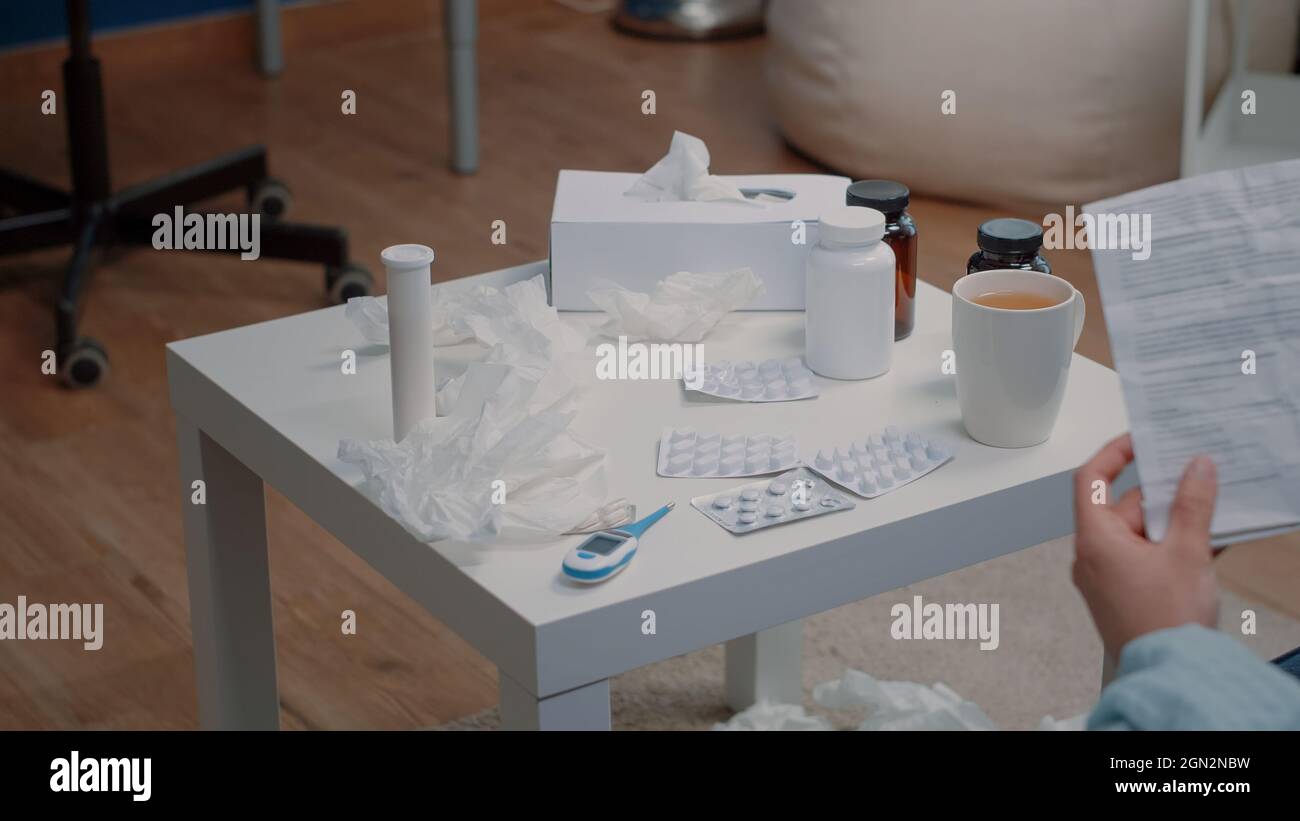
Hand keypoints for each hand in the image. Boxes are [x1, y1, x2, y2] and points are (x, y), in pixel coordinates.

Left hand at [1072, 434, 1218, 658]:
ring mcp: (1105, 577)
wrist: (1171, 675)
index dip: (1114, 453)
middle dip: (1161, 496)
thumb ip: (1192, 504)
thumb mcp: (1187, 552)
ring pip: (1138, 534)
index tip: (1141, 440)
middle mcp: (1092, 556)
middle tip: (1197, 481)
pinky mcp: (1122, 594)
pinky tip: (1206, 544)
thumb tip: (1197, 468)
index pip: (1090, 479)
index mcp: (1094, 540)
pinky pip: (1144, 557)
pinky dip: (1170, 547)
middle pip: (1122, 507)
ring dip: (1172, 524)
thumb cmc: (1166, 622)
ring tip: (1210, 515)